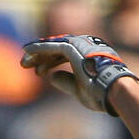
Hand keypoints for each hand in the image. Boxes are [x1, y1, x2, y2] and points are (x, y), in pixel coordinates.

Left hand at [20, 35, 138, 115]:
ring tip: (23, 63)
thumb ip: (66, 82)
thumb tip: (51, 77)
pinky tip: (27, 52)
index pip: (65, 54)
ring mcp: (79, 44)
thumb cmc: (101, 93)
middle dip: (41, 57)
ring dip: (36, 55)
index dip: (50, 62)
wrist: (114, 91)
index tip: (39, 73)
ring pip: (52, 47)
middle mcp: (85, 45)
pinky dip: (38, 49)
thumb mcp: (80, 89)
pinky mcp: (73, 47)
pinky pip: (51, 47)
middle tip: (26, 65)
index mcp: (90, 54)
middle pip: (57, 49)